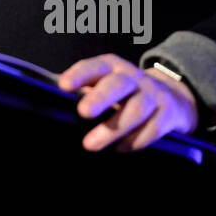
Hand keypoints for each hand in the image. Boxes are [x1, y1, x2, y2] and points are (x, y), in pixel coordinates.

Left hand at [57, 53, 198, 152]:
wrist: (174, 97)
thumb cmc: (124, 92)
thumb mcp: (104, 83)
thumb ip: (80, 87)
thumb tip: (42, 91)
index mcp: (112, 67)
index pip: (95, 67)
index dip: (79, 75)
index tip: (63, 86)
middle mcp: (133, 77)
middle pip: (118, 85)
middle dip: (100, 98)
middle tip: (82, 112)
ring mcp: (153, 95)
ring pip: (136, 110)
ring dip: (113, 129)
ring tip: (90, 144)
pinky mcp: (168, 114)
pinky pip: (153, 128)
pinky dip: (136, 140)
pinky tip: (120, 149)